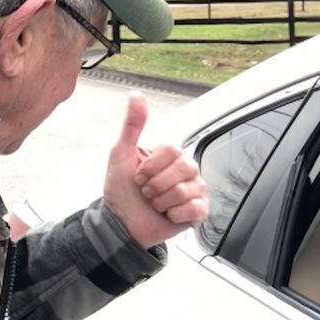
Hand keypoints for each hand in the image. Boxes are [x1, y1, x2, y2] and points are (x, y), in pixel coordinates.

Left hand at [103, 92, 207, 248]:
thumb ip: (131, 125)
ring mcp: (195, 190)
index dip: (151, 166)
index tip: (139, 176)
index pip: (172, 150)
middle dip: (156, 185)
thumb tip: (136, 95)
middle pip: (183, 168)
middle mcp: (186, 170)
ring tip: (155, 204)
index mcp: (170, 155)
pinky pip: (195, 209)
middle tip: (147, 191)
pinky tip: (168, 214)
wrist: (121, 224)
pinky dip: (175, 215)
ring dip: (162, 202)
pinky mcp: (198, 211)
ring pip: (185, 191)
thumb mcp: (121, 154)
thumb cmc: (121, 189)